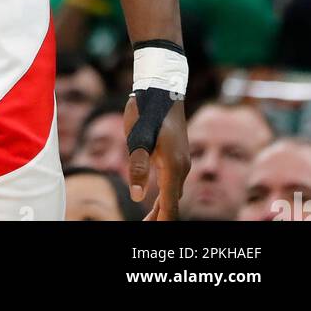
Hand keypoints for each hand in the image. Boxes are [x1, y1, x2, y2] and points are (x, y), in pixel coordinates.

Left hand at [125, 96, 189, 220]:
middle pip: (172, 202)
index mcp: (173, 167)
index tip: (152, 231)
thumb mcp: (138, 137)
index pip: (170, 205)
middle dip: (160, 218)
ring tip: (147, 220)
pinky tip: (153, 198)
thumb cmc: (147, 110)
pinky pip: (172, 182)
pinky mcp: (177, 154)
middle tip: (144, 228)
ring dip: (161, 208)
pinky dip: (164, 194)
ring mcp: (181, 161)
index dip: (162, 221)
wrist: (162, 86)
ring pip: (172, 193)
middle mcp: (181, 167)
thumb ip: (138, 167)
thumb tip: (137, 196)